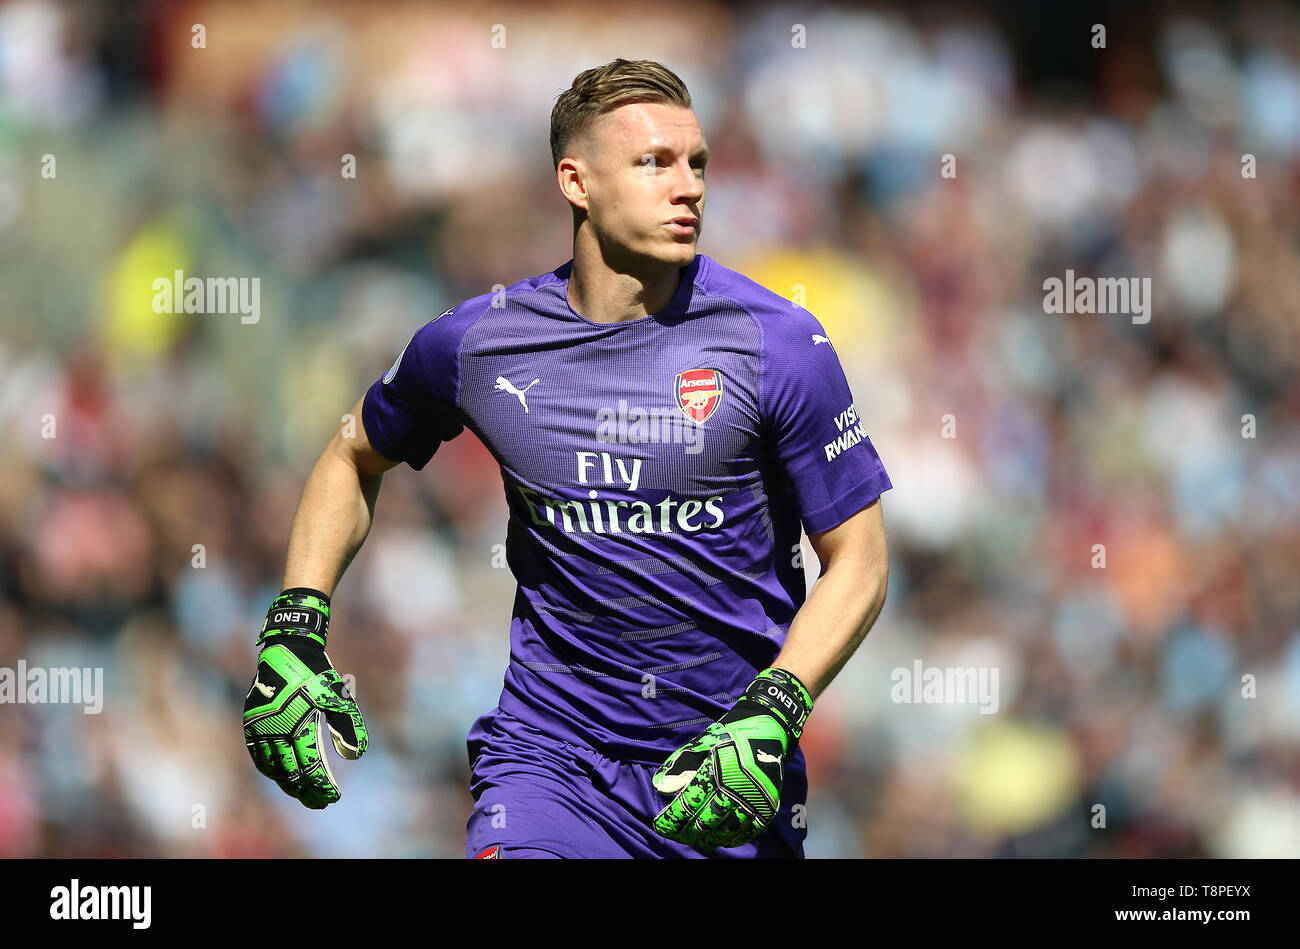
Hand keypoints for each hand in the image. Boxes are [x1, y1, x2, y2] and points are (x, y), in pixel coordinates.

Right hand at [242, 589, 366, 808]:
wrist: (287, 650)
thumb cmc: (317, 675)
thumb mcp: (338, 697)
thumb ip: (347, 726)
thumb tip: (354, 755)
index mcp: (298, 723)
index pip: (310, 766)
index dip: (321, 785)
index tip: (333, 798)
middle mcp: (275, 729)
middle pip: (290, 773)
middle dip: (306, 791)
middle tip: (321, 802)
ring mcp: (259, 727)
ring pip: (273, 768)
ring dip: (288, 784)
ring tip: (304, 793)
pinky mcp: (251, 723)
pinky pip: (259, 755)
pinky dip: (271, 769)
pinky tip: (282, 776)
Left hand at [652, 667, 811, 850]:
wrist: (767, 726)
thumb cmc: (729, 736)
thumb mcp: (701, 743)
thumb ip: (679, 765)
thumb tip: (660, 788)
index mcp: (714, 771)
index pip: (687, 805)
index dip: (671, 820)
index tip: (660, 827)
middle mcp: (734, 788)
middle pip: (705, 823)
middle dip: (687, 833)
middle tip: (678, 836)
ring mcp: (753, 799)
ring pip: (726, 831)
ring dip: (708, 840)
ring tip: (698, 840)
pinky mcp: (768, 805)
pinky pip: (748, 831)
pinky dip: (733, 839)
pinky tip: (723, 839)